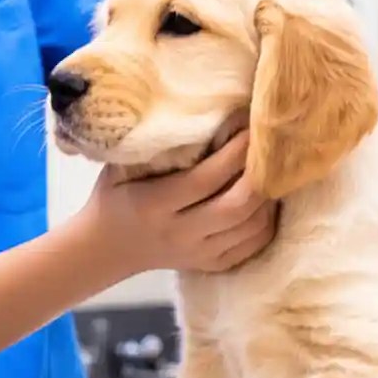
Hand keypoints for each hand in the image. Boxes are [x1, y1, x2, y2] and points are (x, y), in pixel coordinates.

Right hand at [79, 131, 278, 275]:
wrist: (106, 248)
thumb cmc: (115, 195)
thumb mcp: (120, 167)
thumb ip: (154, 146)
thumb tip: (198, 112)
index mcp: (154, 205)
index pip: (205, 180)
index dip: (233, 154)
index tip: (249, 129)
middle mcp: (179, 233)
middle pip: (236, 207)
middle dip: (259, 175)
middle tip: (269, 149)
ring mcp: (198, 253)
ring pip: (252, 227)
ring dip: (268, 197)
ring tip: (271, 170)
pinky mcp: (211, 264)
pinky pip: (253, 245)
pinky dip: (267, 220)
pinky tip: (266, 199)